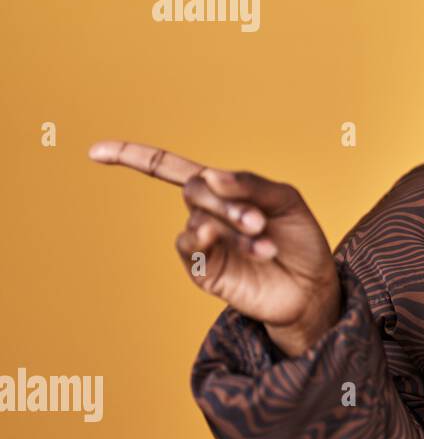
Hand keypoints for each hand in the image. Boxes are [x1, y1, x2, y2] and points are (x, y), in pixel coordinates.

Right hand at [89, 140, 342, 357]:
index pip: (171, 168)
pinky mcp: (203, 271)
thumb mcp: (286, 202)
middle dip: (227, 199)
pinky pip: (189, 248)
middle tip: (259, 220)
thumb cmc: (300, 240)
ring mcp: (203, 243)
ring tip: (263, 240)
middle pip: (194, 188)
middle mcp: (206, 214)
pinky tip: (226, 241)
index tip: (95, 151)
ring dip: (231, 223)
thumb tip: (212, 175)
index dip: (133, 157)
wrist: (314, 287)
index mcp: (223, 191)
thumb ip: (252, 185)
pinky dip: (204, 239)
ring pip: (197, 218)